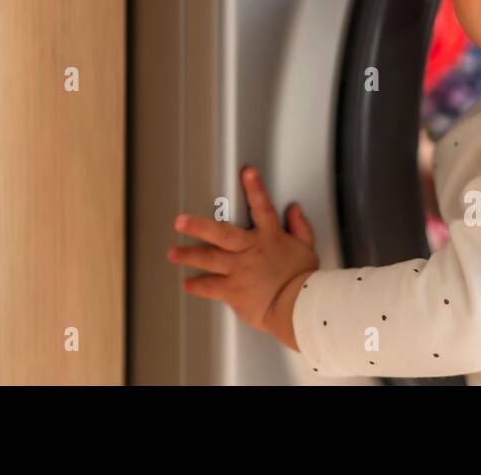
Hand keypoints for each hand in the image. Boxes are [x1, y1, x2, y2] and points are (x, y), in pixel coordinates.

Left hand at [169, 166, 319, 351]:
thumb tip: (294, 209)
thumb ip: (300, 227)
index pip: (262, 207)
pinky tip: (187, 284)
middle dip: (198, 226)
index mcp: (269, 238)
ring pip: (209, 259)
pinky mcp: (234, 291)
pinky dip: (197, 286)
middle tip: (180, 221)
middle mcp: (250, 251)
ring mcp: (239, 271)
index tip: (246, 172)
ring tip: (173, 253)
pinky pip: (210, 287)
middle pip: (221, 233)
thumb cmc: (304, 281)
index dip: (255, 188)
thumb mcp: (307, 249)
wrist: (299, 308)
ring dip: (188, 255)